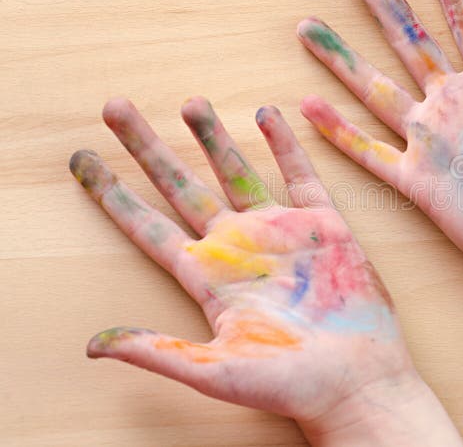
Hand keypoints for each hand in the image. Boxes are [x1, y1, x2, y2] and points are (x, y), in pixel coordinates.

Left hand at [70, 98, 462, 445]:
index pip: (148, 227)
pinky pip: (300, 175)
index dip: (113, 195)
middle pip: (181, 186)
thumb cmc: (287, 385)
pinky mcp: (323, 226)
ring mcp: (279, 232)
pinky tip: (268, 114)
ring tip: (190, 101)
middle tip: (116, 108)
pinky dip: (285, 144)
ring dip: (212, 137)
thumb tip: (93, 344)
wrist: (354, 380)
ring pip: (236, 171)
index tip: (83, 161)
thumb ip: (157, 350)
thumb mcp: (213, 371)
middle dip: (148, 147)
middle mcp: (237, 246)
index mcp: (207, 277)